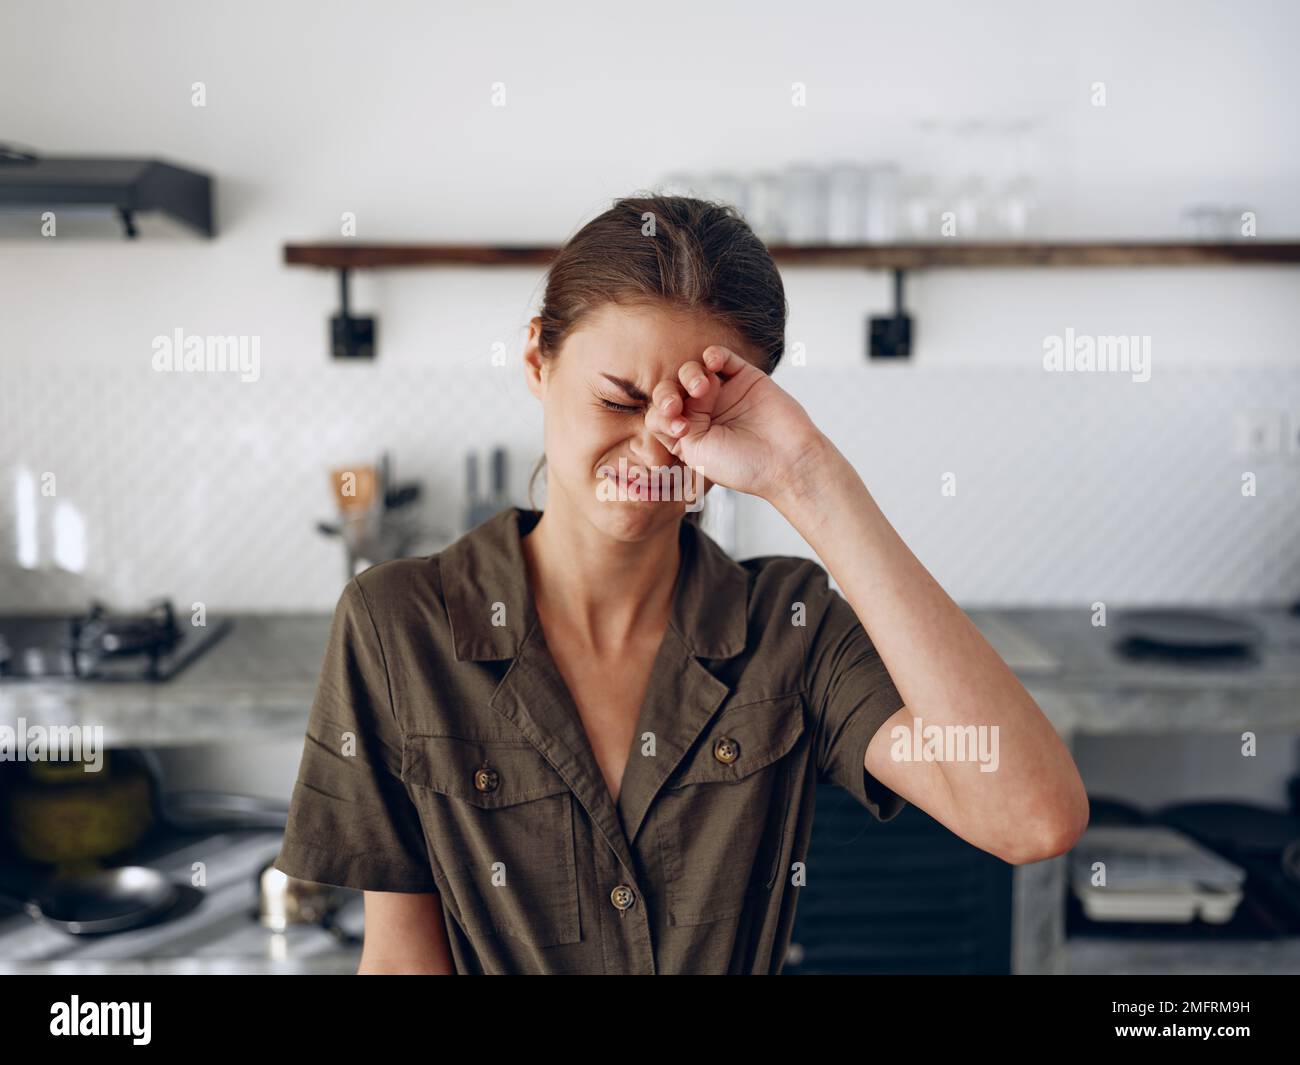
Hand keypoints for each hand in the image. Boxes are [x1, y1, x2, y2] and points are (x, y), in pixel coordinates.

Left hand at [644, 345, 827, 502]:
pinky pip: (720, 357)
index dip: (661, 415)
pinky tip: (713, 364)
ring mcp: (723, 393)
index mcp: (689, 434)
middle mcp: (703, 413)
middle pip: (671, 389)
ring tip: (702, 388)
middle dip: (667, 393)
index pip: (660, 414)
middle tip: (677, 404)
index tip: (679, 428)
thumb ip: (672, 427)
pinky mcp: (744, 377)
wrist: (786, 461)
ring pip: (692, 370)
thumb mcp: (695, 453)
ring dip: (689, 374)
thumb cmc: (742, 465)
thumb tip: (665, 405)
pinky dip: (712, 355)